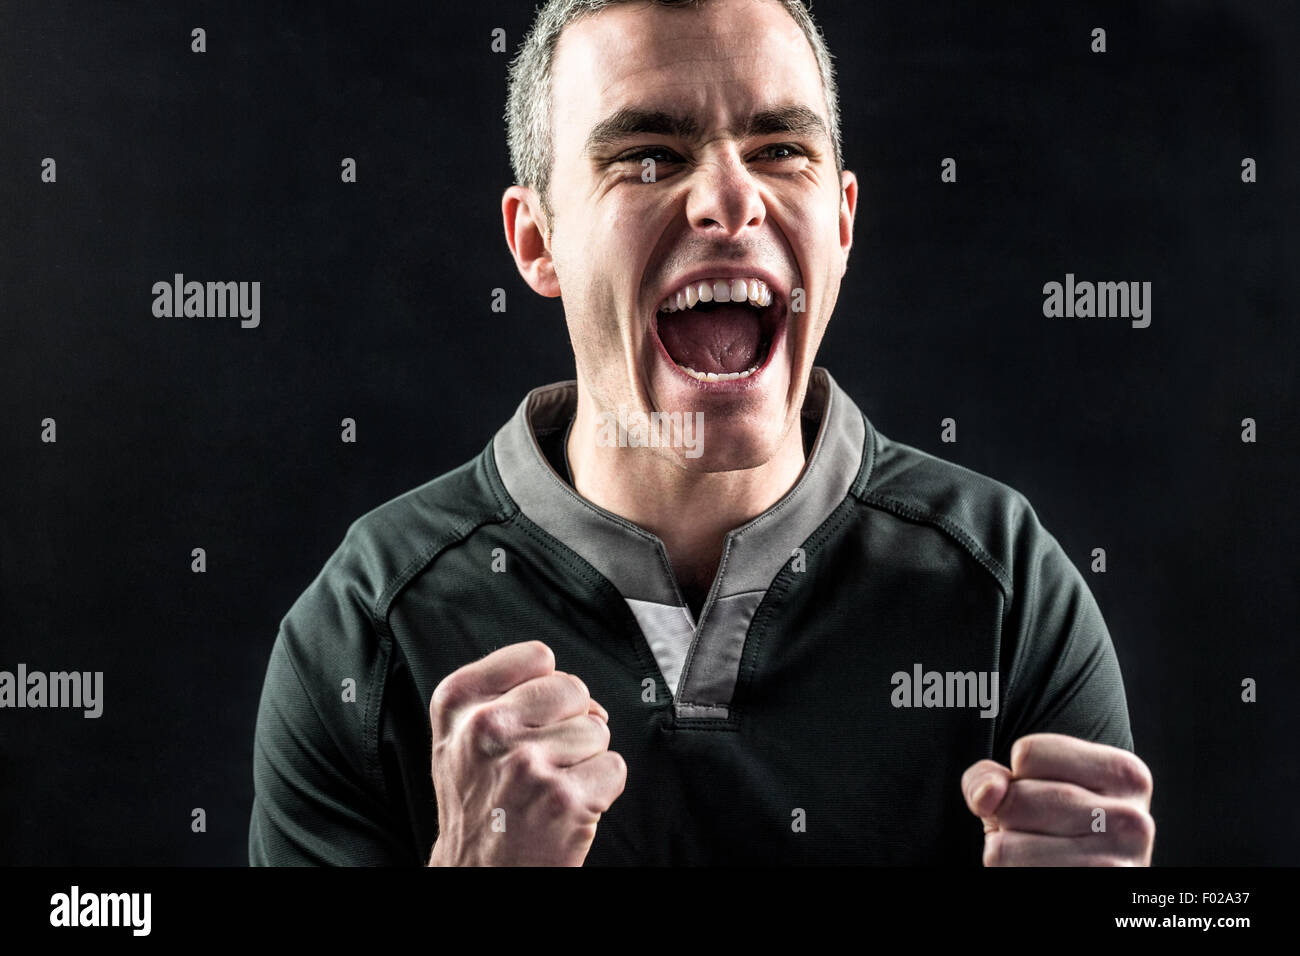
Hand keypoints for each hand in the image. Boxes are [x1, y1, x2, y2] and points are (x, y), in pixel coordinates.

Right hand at [426, 641, 625, 865]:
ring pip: (597, 729)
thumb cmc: (477, 804)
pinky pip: (614, 766)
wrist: (477, 874)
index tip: (529, 719)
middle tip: (540, 761)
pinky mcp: (563, 797)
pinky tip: (567, 805)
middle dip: (570, 723)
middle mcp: (488, 727)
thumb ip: (504, 692)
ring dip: (583, 759)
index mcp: (459, 702)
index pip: (538, 657)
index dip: (545, 688)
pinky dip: (601, 788)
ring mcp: (527, 763)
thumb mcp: (460, 735)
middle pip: (574, 689)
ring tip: (548, 787)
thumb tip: (580, 695)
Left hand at [962, 732, 1153, 865]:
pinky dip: (1009, 871)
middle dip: (1008, 815)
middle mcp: (1130, 818)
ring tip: (1039, 854)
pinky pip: (1010, 871)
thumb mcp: (1025, 789)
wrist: (1083, 880)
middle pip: (1017, 798)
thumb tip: (989, 794)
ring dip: (1006, 849)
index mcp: (1124, 773)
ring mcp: (1113, 865)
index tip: (1045, 795)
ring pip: (1006, 844)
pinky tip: (1041, 871)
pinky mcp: (1091, 891)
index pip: (1028, 753)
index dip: (1019, 776)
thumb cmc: (1052, 832)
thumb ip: (990, 777)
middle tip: (1038, 832)